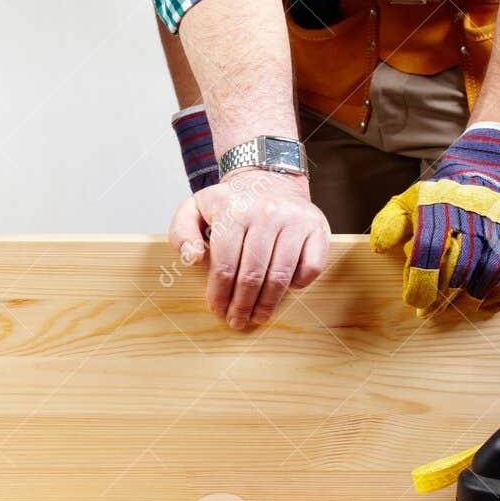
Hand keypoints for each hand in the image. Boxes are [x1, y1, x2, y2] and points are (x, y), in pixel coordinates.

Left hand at [169, 169, 330, 328]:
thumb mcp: (196, 208)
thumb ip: (182, 232)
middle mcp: (266, 213)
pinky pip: (310, 268)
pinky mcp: (318, 228)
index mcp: (233, 209)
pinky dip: (298, 284)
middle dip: (242, 305)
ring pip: (280, 276)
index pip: (225, 264)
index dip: (220, 294)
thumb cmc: (232, 203)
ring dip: (267, 304)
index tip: (218, 309)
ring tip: (258, 316)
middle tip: (237, 320)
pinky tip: (285, 288)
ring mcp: (295, 220)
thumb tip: (193, 258)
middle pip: (252, 275)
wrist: (270, 180)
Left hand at [370, 126, 499, 312]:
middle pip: (460, 269)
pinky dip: (498, 296)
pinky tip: (482, 300)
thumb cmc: (442, 201)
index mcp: (443, 204)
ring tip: (456, 309)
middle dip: (443, 298)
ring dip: (470, 301)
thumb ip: (390, 222)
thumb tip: (380, 246)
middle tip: (432, 312)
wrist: (489, 179)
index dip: (421, 282)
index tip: (415, 302)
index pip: (430, 249)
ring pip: (489, 278)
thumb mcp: (409, 202)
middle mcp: (478, 214)